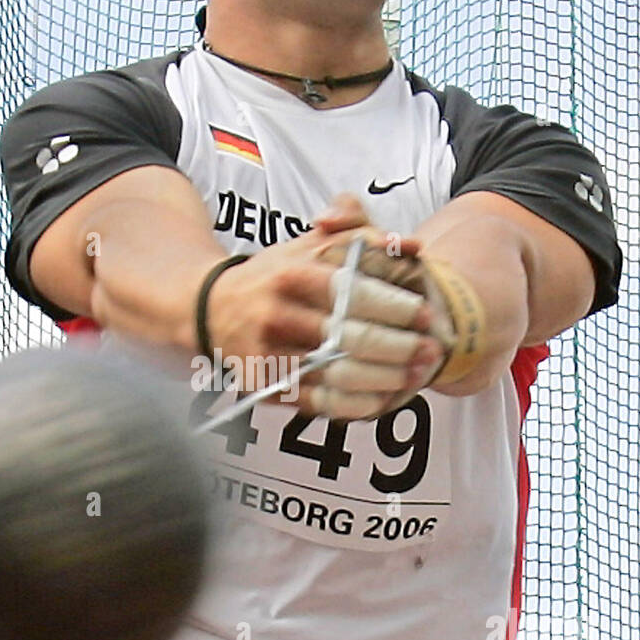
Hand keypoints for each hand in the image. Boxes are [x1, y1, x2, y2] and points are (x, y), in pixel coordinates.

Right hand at [205, 193, 443, 418]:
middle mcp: (278, 314)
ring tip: (415, 376)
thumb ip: (359, 234)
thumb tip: (411, 246)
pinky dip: (354, 404)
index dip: (395, 307)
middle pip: (350, 337)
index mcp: (291, 274)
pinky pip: (318, 401)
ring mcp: (269, 354)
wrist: (208, 308)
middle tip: (431, 351)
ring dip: (384, 379)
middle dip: (399, 348)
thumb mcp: (308, 243)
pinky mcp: (265, 385)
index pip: (354, 292)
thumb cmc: (274, 275)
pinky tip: (382, 399)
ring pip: (338, 374)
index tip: (425, 316)